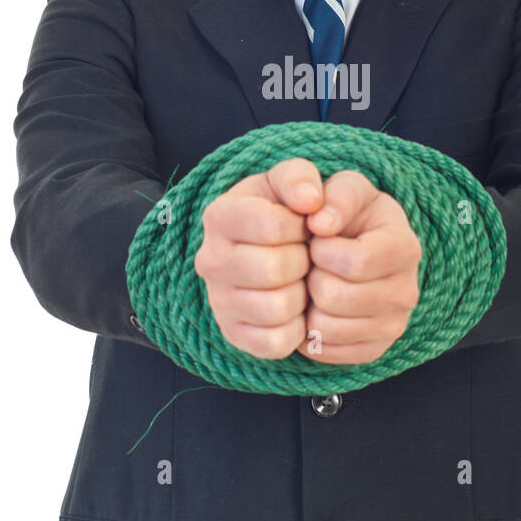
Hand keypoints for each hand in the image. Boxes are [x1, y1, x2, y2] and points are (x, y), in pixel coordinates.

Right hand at [193, 157, 324, 360]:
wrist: (274, 251)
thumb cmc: (286, 211)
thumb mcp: (291, 181)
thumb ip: (300, 177)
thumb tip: (311, 202)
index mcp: (219, 215)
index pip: (273, 226)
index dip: (300, 227)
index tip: (300, 224)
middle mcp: (209, 259)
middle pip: (276, 270)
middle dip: (303, 261)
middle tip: (303, 255)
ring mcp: (218, 301)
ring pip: (278, 308)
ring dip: (301, 294)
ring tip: (298, 279)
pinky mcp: (233, 335)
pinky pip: (276, 342)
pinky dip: (296, 328)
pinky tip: (294, 307)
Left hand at [295, 169, 422, 365]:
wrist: (350, 246)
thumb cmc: (345, 214)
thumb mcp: (344, 188)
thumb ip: (335, 193)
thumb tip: (321, 222)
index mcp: (405, 247)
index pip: (356, 262)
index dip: (322, 250)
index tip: (316, 238)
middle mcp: (407, 291)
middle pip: (335, 298)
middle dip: (311, 276)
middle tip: (313, 264)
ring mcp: (393, 325)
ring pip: (325, 329)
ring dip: (307, 304)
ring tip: (314, 283)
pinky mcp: (373, 350)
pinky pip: (324, 351)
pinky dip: (308, 331)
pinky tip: (314, 307)